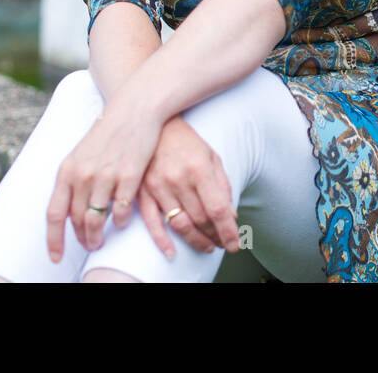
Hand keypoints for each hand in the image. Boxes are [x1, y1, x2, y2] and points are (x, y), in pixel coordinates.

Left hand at [46, 94, 161, 262]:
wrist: (134, 109)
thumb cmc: (108, 132)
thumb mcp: (81, 154)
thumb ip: (73, 180)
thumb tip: (69, 209)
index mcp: (67, 170)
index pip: (55, 214)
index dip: (54, 240)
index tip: (56, 257)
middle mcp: (83, 175)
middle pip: (76, 220)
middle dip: (82, 239)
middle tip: (89, 245)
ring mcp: (106, 176)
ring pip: (96, 220)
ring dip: (98, 236)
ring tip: (101, 241)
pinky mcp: (129, 176)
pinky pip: (121, 211)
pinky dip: (120, 221)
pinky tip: (121, 221)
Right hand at [136, 115, 240, 257]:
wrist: (154, 125)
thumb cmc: (187, 142)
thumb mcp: (211, 156)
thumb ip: (222, 185)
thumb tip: (230, 215)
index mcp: (199, 169)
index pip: (217, 208)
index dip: (228, 230)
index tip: (235, 244)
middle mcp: (178, 179)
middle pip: (200, 219)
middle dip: (215, 236)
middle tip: (224, 244)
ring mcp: (158, 187)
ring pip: (179, 224)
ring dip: (195, 241)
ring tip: (207, 247)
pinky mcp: (142, 192)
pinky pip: (151, 222)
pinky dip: (162, 241)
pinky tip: (173, 252)